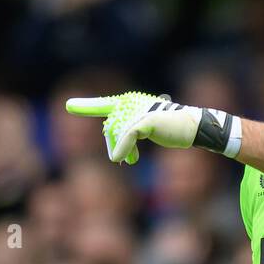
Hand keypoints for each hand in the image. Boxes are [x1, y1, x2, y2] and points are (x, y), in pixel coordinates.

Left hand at [65, 91, 240, 163]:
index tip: (68, 106)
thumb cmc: (173, 130)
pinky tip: (120, 159)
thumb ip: (130, 138)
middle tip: (128, 160)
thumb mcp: (147, 132)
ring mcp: (138, 110)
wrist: (195, 127)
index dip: (87, 106)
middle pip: (110, 127)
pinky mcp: (146, 119)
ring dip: (121, 150)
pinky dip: (122, 149)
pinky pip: (127, 136)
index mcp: (130, 103)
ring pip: (116, 132)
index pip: (105, 105)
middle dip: (114, 145)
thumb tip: (116, 156)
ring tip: (132, 160)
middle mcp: (131, 102)